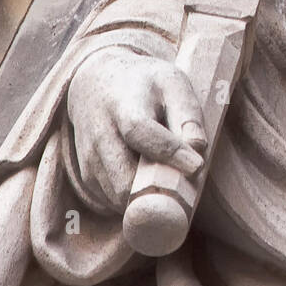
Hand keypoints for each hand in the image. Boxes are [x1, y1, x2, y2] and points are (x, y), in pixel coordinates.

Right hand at [65, 45, 207, 212]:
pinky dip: (134, 200)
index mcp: (124, 105)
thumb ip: (188, 114)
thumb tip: (198, 149)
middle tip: (187, 185)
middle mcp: (100, 134)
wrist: (97, 84)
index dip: (169, 152)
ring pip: (119, 195)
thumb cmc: (144, 84)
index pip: (141, 132)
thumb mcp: (172, 84)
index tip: (196, 166)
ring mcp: (89, 158)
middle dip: (159, 188)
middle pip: (125, 177)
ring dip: (148, 197)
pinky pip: (112, 201)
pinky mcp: (86, 175)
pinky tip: (151, 182)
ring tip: (171, 181)